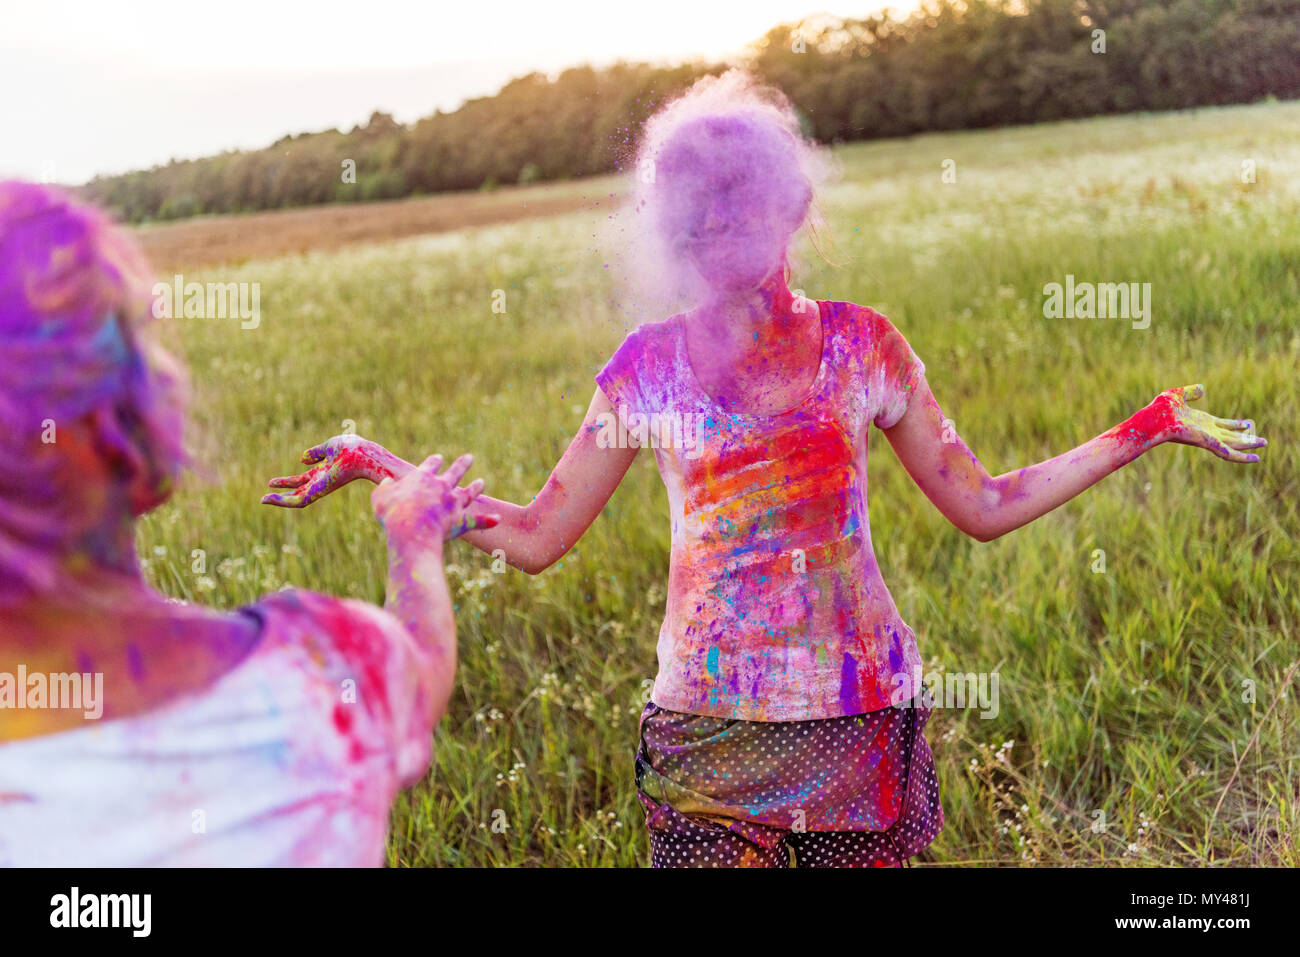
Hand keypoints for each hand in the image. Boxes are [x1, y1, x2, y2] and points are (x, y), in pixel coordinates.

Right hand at [261, 434, 413, 507]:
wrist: (363, 456)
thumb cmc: (351, 448)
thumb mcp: (329, 446)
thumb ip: (316, 452)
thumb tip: (302, 459)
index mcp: (324, 471)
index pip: (304, 478)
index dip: (289, 481)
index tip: (273, 482)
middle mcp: (321, 481)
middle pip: (299, 489)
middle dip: (284, 491)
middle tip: (266, 495)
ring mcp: (319, 488)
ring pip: (297, 499)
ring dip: (279, 500)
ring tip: (263, 500)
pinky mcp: (317, 493)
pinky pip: (297, 501)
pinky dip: (282, 502)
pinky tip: (268, 499)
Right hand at [371, 453, 499, 542]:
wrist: (411, 530)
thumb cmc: (392, 513)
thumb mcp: (379, 498)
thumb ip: (384, 488)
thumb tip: (386, 482)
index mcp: (423, 478)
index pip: (431, 465)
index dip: (435, 462)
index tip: (439, 459)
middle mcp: (442, 487)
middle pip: (455, 472)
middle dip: (462, 464)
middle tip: (469, 457)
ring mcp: (454, 503)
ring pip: (469, 493)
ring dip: (476, 487)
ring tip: (481, 482)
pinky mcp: (461, 521)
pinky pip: (476, 521)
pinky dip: (486, 521)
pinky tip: (496, 520)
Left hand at [1143, 384, 1266, 462]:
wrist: (1153, 419)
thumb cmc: (1160, 409)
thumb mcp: (1178, 395)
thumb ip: (1191, 392)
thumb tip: (1202, 388)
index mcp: (1201, 422)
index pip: (1223, 425)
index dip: (1235, 425)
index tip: (1248, 424)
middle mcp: (1207, 431)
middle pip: (1231, 436)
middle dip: (1246, 438)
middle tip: (1262, 440)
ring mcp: (1208, 439)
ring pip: (1234, 444)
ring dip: (1249, 445)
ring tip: (1263, 445)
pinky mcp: (1208, 444)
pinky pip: (1229, 453)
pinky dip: (1242, 456)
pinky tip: (1255, 458)